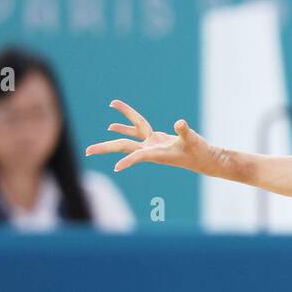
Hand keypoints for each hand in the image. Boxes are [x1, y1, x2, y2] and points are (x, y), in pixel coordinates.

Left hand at [84, 99, 218, 173]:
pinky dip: (125, 128)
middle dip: (105, 148)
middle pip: (123, 146)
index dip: (129, 161)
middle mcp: (150, 149)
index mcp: (157, 153)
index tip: (117, 168)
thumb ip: (184, 132)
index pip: (139, 156)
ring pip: (128, 137)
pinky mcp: (155, 140)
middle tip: (87, 151)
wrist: (203, 159)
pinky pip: (136, 132)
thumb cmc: (199, 151)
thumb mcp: (193, 140)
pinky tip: (113, 126)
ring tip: (103, 129)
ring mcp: (151, 145)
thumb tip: (180, 123)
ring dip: (115, 133)